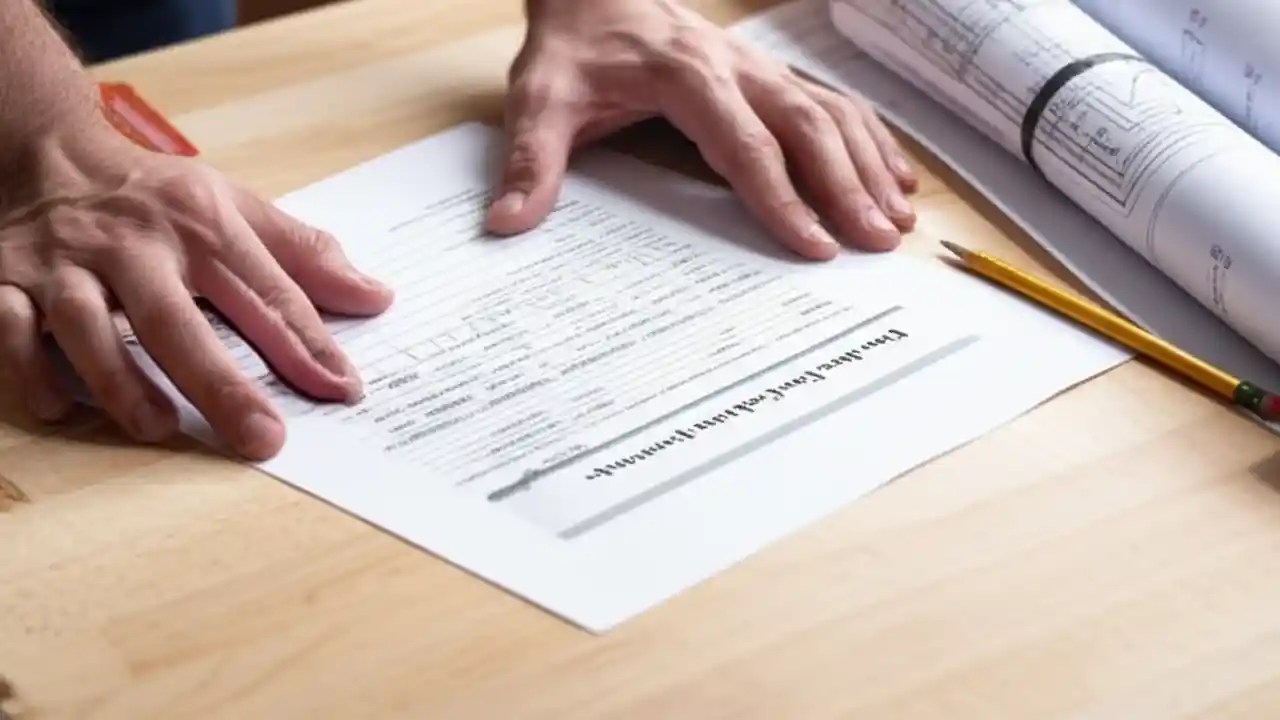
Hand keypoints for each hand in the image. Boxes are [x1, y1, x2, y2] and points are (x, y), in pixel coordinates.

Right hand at [0, 121, 393, 458]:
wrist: (48, 152)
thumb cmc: (157, 197)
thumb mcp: (236, 206)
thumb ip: (304, 255)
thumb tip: (376, 297)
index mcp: (203, 226)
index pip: (264, 293)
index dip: (307, 344)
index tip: (343, 389)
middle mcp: (134, 246)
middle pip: (177, 319)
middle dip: (220, 383)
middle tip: (262, 437)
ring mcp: (66, 264)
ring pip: (85, 326)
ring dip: (120, 381)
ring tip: (158, 427)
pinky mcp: (4, 279)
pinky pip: (7, 327)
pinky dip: (28, 369)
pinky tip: (61, 406)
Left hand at [487, 0, 917, 258]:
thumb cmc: (572, 46)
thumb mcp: (540, 97)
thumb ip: (531, 161)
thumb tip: (507, 224)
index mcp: (686, 75)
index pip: (744, 143)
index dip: (781, 196)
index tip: (812, 244)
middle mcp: (736, 67)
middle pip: (806, 125)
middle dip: (846, 185)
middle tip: (876, 241)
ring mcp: (759, 67)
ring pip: (831, 110)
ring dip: (870, 163)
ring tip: (898, 219)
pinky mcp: (768, 73)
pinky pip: (833, 100)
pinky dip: (870, 138)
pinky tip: (897, 176)